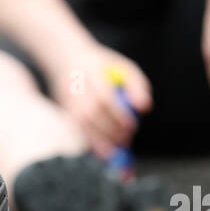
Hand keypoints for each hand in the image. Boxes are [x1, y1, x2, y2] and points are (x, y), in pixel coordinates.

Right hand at [50, 41, 152, 159]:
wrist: (67, 60)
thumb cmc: (101, 66)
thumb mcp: (122, 67)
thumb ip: (137, 86)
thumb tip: (144, 108)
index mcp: (92, 73)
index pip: (104, 97)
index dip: (118, 115)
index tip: (132, 126)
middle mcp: (76, 87)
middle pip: (91, 113)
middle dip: (111, 130)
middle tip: (127, 139)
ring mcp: (67, 100)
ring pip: (82, 125)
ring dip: (100, 140)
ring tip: (117, 148)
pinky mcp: (64, 110)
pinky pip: (78, 130)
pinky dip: (91, 143)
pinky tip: (104, 150)